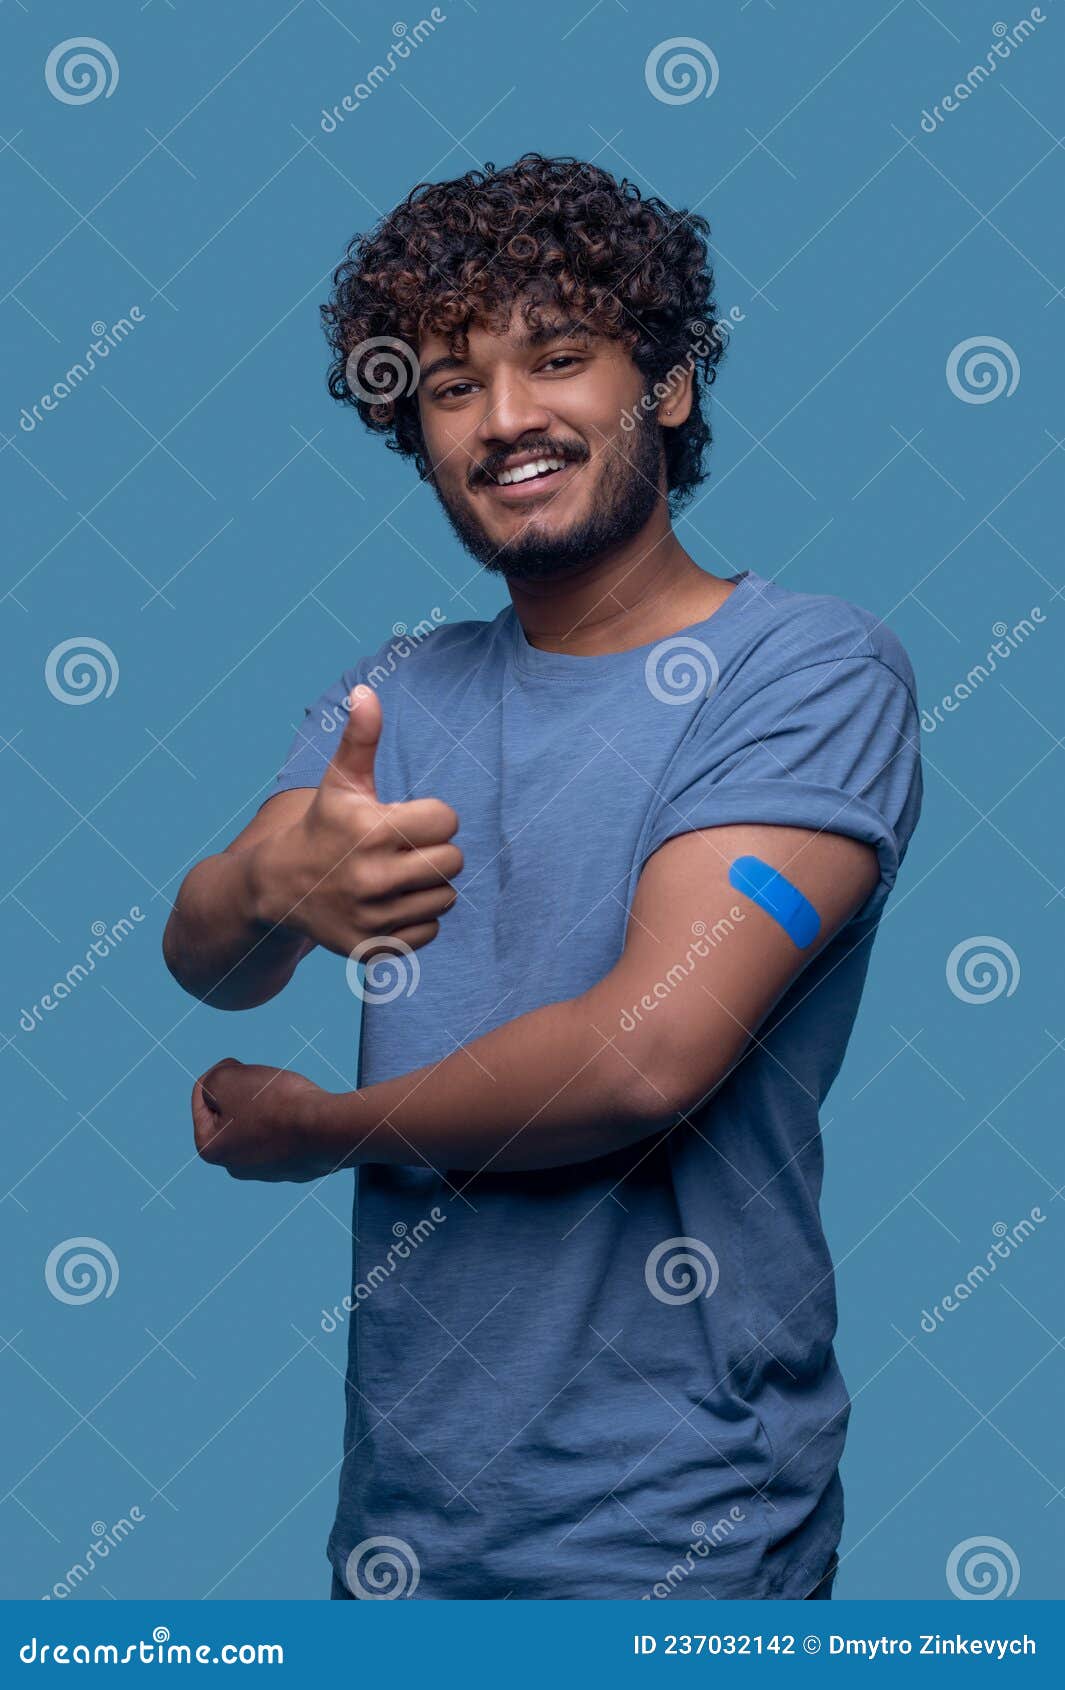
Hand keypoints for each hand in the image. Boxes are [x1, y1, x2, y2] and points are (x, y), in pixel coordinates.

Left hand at [192, 1057, 342, 1181]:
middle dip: (243, 1091)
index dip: (222, 1070)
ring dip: (267, 1105)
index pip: (202, 1095)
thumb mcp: (226, 1078)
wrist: (326, 1129)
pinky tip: (302, 1113)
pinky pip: (286, 1134)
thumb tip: (225, 1088)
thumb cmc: (273, 1104)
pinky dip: (290, 1119)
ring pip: (259, 1122)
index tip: (242, 1066)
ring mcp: (267, 1170)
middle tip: (263, 1082)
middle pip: (231, 1112)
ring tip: (285, 1097)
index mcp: (210, 1148)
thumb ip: (212, 1079)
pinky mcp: (296, 1167)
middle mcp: (235, 1166)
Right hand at [248, 686, 461, 960]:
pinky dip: (418, 918)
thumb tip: (367, 692)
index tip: (406, 820)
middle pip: (453, 861)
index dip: (432, 817)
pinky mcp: (373, 947)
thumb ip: (361, 738)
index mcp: (372, 830)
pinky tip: (390, 903)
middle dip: (435, 851)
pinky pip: (430, 930)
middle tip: (405, 850)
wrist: (280, 888)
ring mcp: (373, 916)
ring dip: (429, 885)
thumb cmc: (323, 826)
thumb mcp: (340, 782)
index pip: (447, 821)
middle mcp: (372, 877)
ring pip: (446, 898)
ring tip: (397, 876)